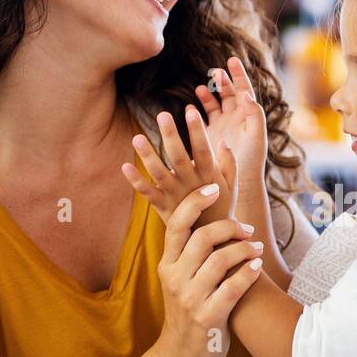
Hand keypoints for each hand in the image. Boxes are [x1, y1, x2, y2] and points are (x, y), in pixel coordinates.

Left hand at [122, 105, 238, 226]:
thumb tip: (224, 141)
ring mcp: (176, 197)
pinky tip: (125, 166)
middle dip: (171, 136)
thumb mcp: (232, 187)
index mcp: (209, 177)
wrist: (213, 246)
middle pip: (179, 157)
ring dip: (148, 156)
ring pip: (160, 174)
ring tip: (136, 137)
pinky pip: (148, 194)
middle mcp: (192, 185)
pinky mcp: (164, 209)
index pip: (204, 150)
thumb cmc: (222, 211)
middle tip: (162, 115)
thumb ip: (230, 164)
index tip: (191, 111)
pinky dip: (136, 182)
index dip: (198, 131)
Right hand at [155, 184, 264, 356]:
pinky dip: (248, 273)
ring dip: (244, 249)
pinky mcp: (208, 317)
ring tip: (256, 248)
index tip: (214, 189)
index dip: (195, 202)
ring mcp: (190, 299)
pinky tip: (257, 266)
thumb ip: (191, 250)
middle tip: (247, 230)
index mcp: (167, 264)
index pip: (176, 223)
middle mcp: (175, 278)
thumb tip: (208, 213)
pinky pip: (233, 288)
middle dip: (230, 227)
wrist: (181, 356)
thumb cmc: (188, 310)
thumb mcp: (180, 277)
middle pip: (202, 238)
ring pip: (220, 260)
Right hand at [196, 56, 267, 184]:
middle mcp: (236, 119)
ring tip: (201, 89)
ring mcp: (222, 126)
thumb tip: (245, 93)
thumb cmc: (251, 161)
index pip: (245, 90)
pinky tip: (191, 106)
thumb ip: (254, 114)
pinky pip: (203, 117)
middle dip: (223, 81)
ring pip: (215, 104)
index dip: (239, 74)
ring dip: (209, 93)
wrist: (239, 182)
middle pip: (230, 93)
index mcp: (249, 116)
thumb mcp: (257, 136)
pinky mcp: (209, 135)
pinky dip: (197, 109)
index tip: (231, 60)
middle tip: (215, 72)